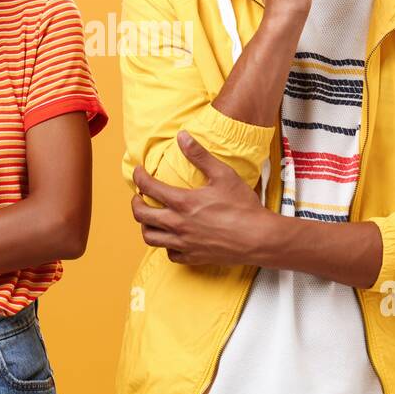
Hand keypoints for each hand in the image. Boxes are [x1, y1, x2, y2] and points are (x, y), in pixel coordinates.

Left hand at [130, 130, 273, 265]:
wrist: (259, 238)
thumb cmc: (243, 207)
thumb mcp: (223, 174)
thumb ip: (199, 155)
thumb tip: (182, 136)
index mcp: (183, 202)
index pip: (148, 188)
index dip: (138, 177)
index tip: (139, 172)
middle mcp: (178, 224)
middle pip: (141, 215)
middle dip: (135, 203)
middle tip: (139, 196)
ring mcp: (184, 243)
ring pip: (150, 237)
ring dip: (145, 226)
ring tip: (151, 217)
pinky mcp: (193, 257)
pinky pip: (170, 254)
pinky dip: (166, 245)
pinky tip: (172, 237)